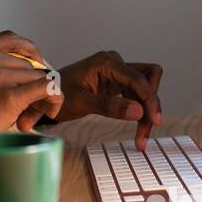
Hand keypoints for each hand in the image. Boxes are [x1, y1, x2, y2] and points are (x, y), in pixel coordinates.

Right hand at [0, 27, 63, 132]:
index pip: (10, 39)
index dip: (28, 50)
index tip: (34, 64)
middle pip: (26, 62)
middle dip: (32, 81)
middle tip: (32, 101)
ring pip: (35, 77)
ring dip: (39, 95)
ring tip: (31, 115)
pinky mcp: (8, 96)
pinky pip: (44, 88)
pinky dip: (53, 97)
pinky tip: (51, 109)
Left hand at [32, 52, 162, 150]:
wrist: (46, 95)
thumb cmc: (58, 95)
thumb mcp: (81, 103)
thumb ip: (109, 106)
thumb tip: (138, 111)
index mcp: (106, 62)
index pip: (139, 79)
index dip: (150, 99)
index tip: (155, 121)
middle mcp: (115, 63)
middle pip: (147, 82)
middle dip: (150, 107)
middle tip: (144, 135)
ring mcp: (117, 72)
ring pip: (144, 91)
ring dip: (146, 113)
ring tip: (140, 139)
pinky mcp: (117, 83)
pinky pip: (136, 95)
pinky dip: (139, 112)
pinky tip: (137, 130)